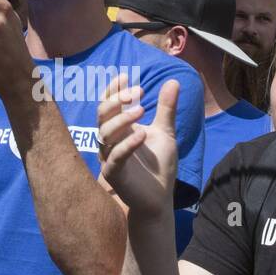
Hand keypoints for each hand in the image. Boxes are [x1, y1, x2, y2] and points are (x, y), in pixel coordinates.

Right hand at [97, 74, 178, 219]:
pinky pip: (115, 157)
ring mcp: (109, 157)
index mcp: (119, 130)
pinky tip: (142, 134)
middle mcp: (110, 142)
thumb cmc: (158, 166)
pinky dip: (127, 144)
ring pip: (105, 134)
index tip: (125, 77)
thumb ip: (166, 109)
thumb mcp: (165, 132)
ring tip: (142, 109)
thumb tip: (173, 81)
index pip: (108, 105)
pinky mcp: (114, 174)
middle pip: (101, 115)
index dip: (113, 90)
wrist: (160, 197)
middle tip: (136, 91)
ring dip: (122, 119)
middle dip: (115, 100)